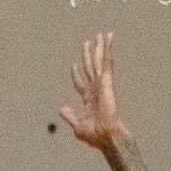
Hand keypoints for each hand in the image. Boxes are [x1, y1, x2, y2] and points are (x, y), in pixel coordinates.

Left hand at [59, 31, 123, 150]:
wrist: (106, 136)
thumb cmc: (95, 135)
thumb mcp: (77, 126)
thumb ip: (70, 116)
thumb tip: (62, 109)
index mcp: (88, 100)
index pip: (81, 83)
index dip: (76, 75)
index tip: (73, 65)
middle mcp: (96, 89)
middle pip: (90, 68)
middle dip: (89, 55)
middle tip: (88, 42)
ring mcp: (101, 84)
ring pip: (99, 61)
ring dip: (100, 48)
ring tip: (101, 35)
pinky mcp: (107, 80)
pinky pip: (107, 61)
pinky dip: (108, 49)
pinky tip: (109, 38)